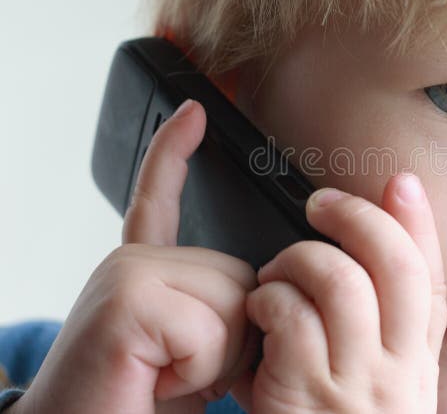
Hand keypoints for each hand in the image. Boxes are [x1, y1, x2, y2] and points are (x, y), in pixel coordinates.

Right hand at [12, 100, 259, 413]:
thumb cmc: (136, 404)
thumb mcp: (194, 353)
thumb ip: (220, 306)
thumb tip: (270, 285)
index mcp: (146, 271)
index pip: (162, 198)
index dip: (176, 151)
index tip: (195, 111)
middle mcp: (132, 262)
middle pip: (243, 273)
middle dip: (238, 336)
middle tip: (184, 373)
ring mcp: (127, 274)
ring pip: (237, 300)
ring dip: (221, 359)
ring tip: (168, 380)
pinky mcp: (127, 300)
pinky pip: (213, 329)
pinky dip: (203, 372)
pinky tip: (158, 382)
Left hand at [231, 173, 446, 413]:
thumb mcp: (370, 393)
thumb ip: (373, 337)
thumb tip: (354, 262)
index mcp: (415, 369)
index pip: (431, 283)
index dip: (419, 225)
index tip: (401, 183)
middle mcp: (397, 375)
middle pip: (394, 265)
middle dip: (356, 217)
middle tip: (320, 203)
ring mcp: (354, 386)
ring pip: (338, 279)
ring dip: (296, 259)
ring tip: (276, 274)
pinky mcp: (304, 395)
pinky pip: (289, 314)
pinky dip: (266, 297)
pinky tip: (258, 310)